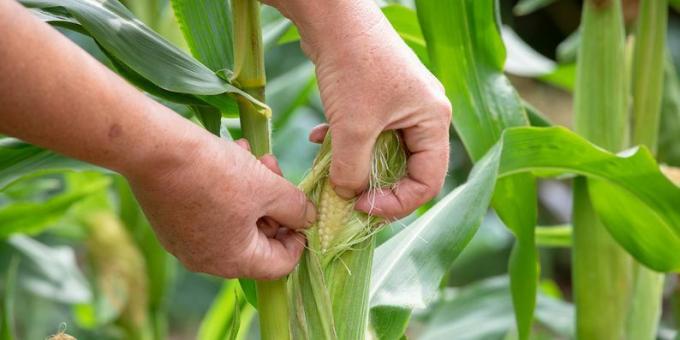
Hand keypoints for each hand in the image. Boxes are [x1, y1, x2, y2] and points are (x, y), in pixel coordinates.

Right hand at [125, 136, 315, 279]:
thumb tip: (308, 218)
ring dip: (252, 189)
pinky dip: (227, 188)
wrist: (153, 149)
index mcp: (233, 261)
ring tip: (254, 156)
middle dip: (272, 204)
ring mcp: (185, 243)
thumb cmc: (214, 172)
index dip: (298, 237)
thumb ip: (295, 207)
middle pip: (257, 240)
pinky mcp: (170, 222)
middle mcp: (207, 261)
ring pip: (235, 220)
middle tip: (275, 170)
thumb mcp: (267, 187)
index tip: (301, 209)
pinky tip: (231, 155)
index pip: (280, 264)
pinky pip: (211, 211)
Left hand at [266, 0, 451, 218]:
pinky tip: (318, 137)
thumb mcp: (353, 128)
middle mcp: (424, 113)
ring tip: (329, 168)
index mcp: (433, 121)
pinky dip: (345, 140)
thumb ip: (352, 170)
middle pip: (407, 167)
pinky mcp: (377, 96)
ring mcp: (401, 103)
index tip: (364, 206)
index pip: (429, 180)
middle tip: (347, 197)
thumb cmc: (353, 69)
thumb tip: (346, 196)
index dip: (398, 202)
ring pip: (383, 151)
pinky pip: (368, 131)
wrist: (334, 17)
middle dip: (375, 185)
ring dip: (355, 163)